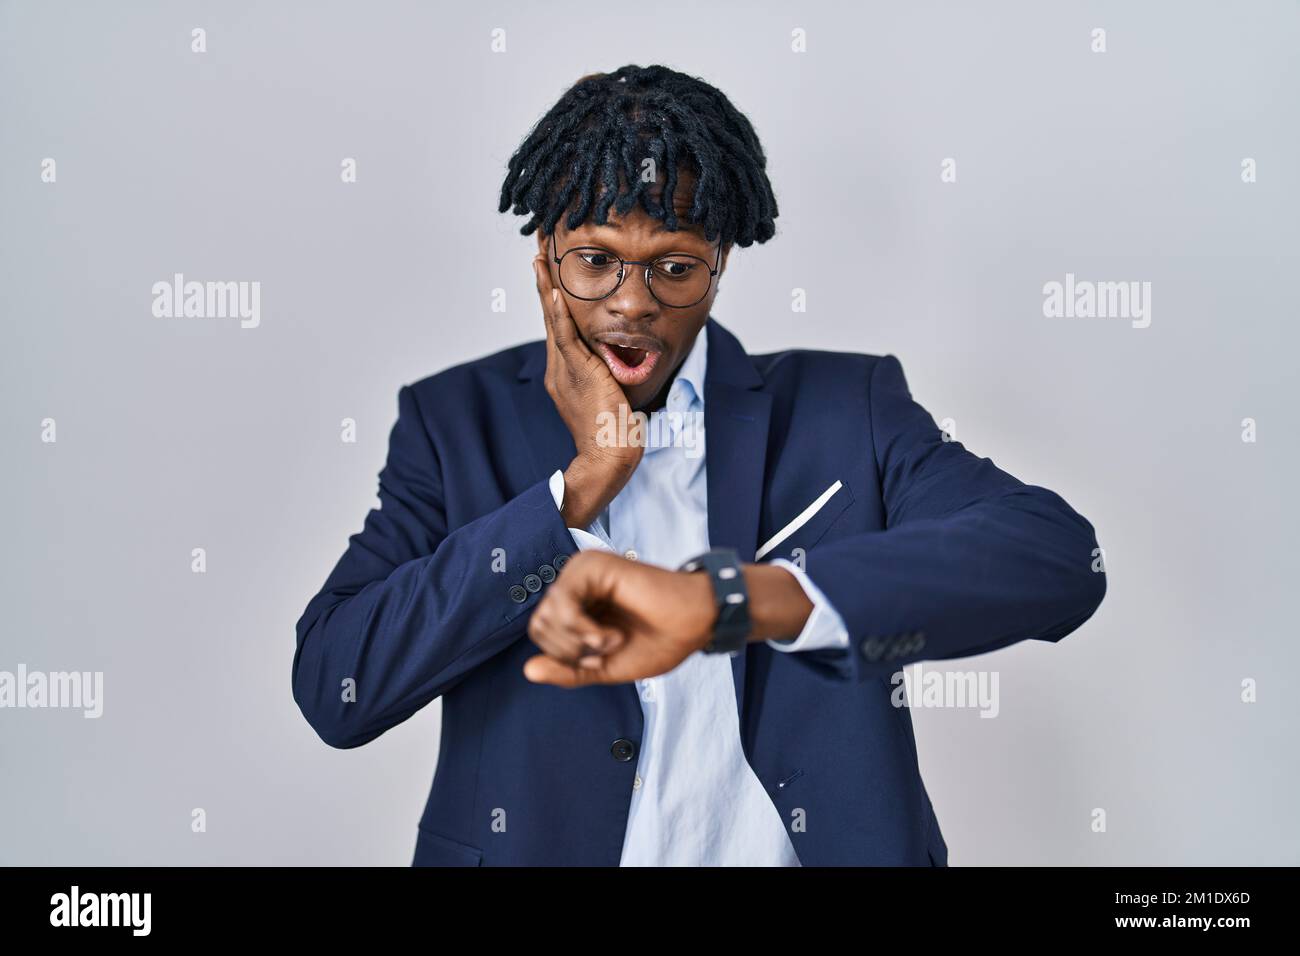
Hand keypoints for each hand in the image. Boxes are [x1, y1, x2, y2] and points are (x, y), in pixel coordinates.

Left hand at [524, 551, 716, 686]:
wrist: (694, 625)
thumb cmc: (658, 641)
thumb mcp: (603, 666)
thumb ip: (567, 669)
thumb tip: (528, 671)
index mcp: (577, 604)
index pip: (541, 634)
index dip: (567, 657)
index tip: (602, 656)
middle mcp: (575, 584)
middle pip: (539, 627)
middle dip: (571, 650)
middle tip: (607, 648)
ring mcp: (583, 571)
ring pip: (546, 616)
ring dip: (579, 641)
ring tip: (613, 639)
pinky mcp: (593, 565)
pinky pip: (562, 603)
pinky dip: (582, 629)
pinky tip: (609, 633)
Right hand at [534, 254, 643, 525]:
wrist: (609, 456)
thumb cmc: (616, 434)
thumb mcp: (612, 395)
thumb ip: (609, 375)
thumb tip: (620, 363)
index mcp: (566, 373)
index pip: (559, 327)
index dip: (552, 299)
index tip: (550, 274)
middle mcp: (559, 368)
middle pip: (549, 317)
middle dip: (543, 283)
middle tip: (538, 252)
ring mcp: (565, 370)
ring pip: (552, 321)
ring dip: (545, 287)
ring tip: (539, 258)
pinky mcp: (576, 373)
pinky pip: (564, 338)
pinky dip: (557, 314)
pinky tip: (553, 292)